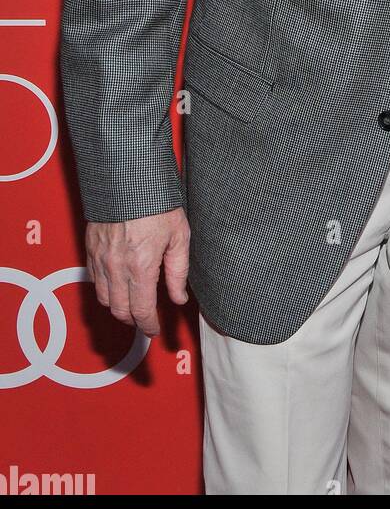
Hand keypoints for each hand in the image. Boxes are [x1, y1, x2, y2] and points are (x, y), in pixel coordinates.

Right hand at [86, 209, 190, 337]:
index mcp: (140, 266)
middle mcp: (116, 266)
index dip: (148, 325)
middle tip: (145, 320)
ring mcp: (100, 258)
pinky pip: (94, 280)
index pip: (141, 311)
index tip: (154, 330)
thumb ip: (178, 272)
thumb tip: (178, 298)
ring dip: (118, 307)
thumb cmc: (158, 203)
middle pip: (120, 310)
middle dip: (134, 320)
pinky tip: (117, 285)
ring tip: (132, 305)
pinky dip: (105, 290)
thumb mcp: (179, 236)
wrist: (129, 178)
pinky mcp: (90, 249)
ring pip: (104, 299)